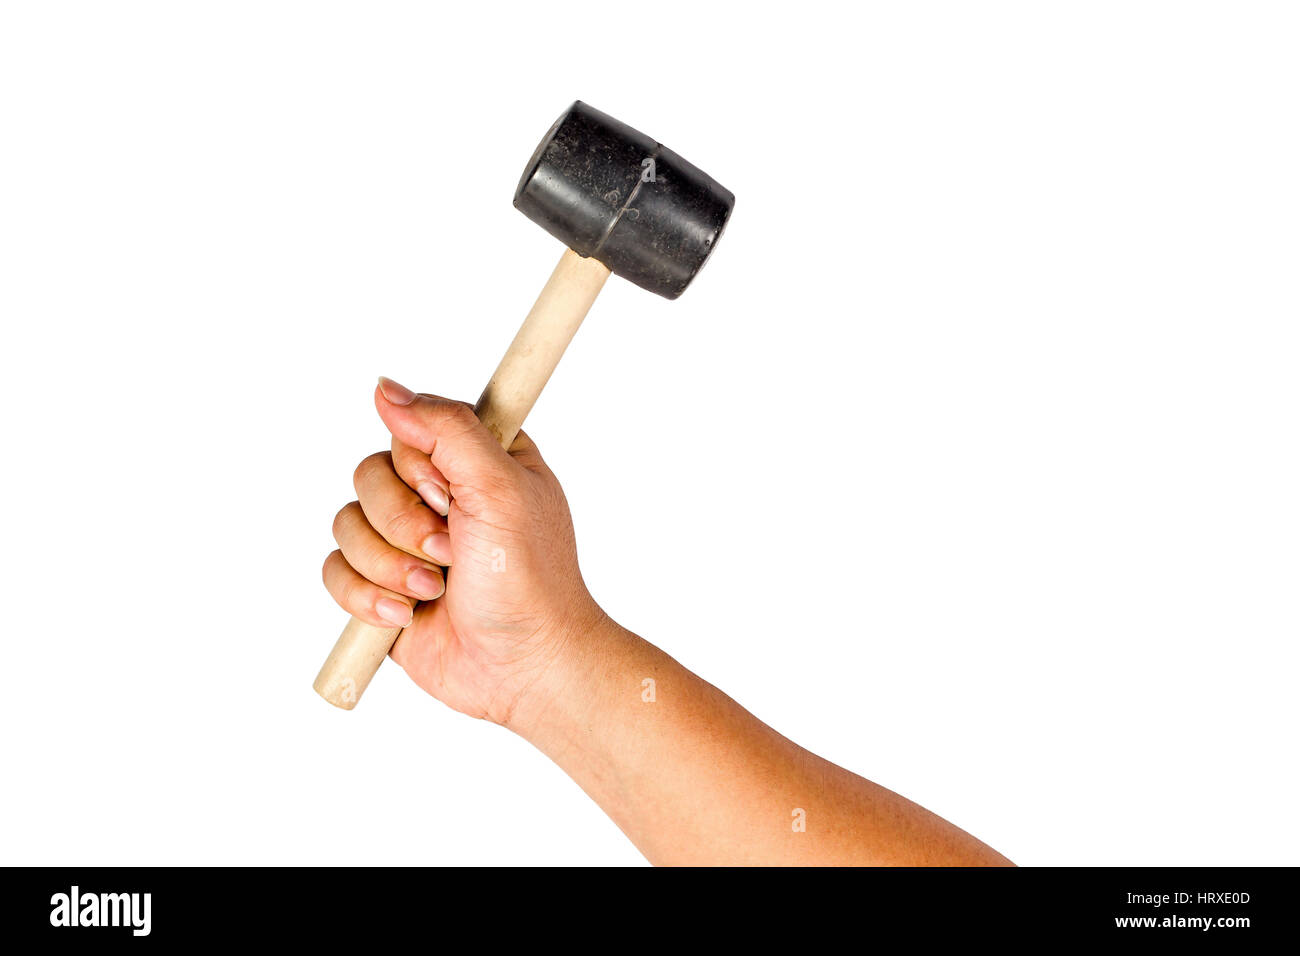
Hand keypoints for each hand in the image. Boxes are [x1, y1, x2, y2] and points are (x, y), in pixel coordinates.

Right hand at [322, 377, 605, 723]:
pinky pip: (335, 571)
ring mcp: (406, 542)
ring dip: (389, 565)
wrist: (524, 666)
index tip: (450, 495)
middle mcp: (439, 495)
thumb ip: (446, 428)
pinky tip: (408, 616)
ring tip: (434, 589)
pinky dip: (367, 596)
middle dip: (403, 523)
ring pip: (346, 524)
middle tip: (450, 550)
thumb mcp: (500, 486)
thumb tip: (386, 389)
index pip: (410, 427)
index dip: (420, 467)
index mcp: (476, 460)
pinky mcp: (381, 586)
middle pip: (368, 474)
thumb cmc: (530, 579)